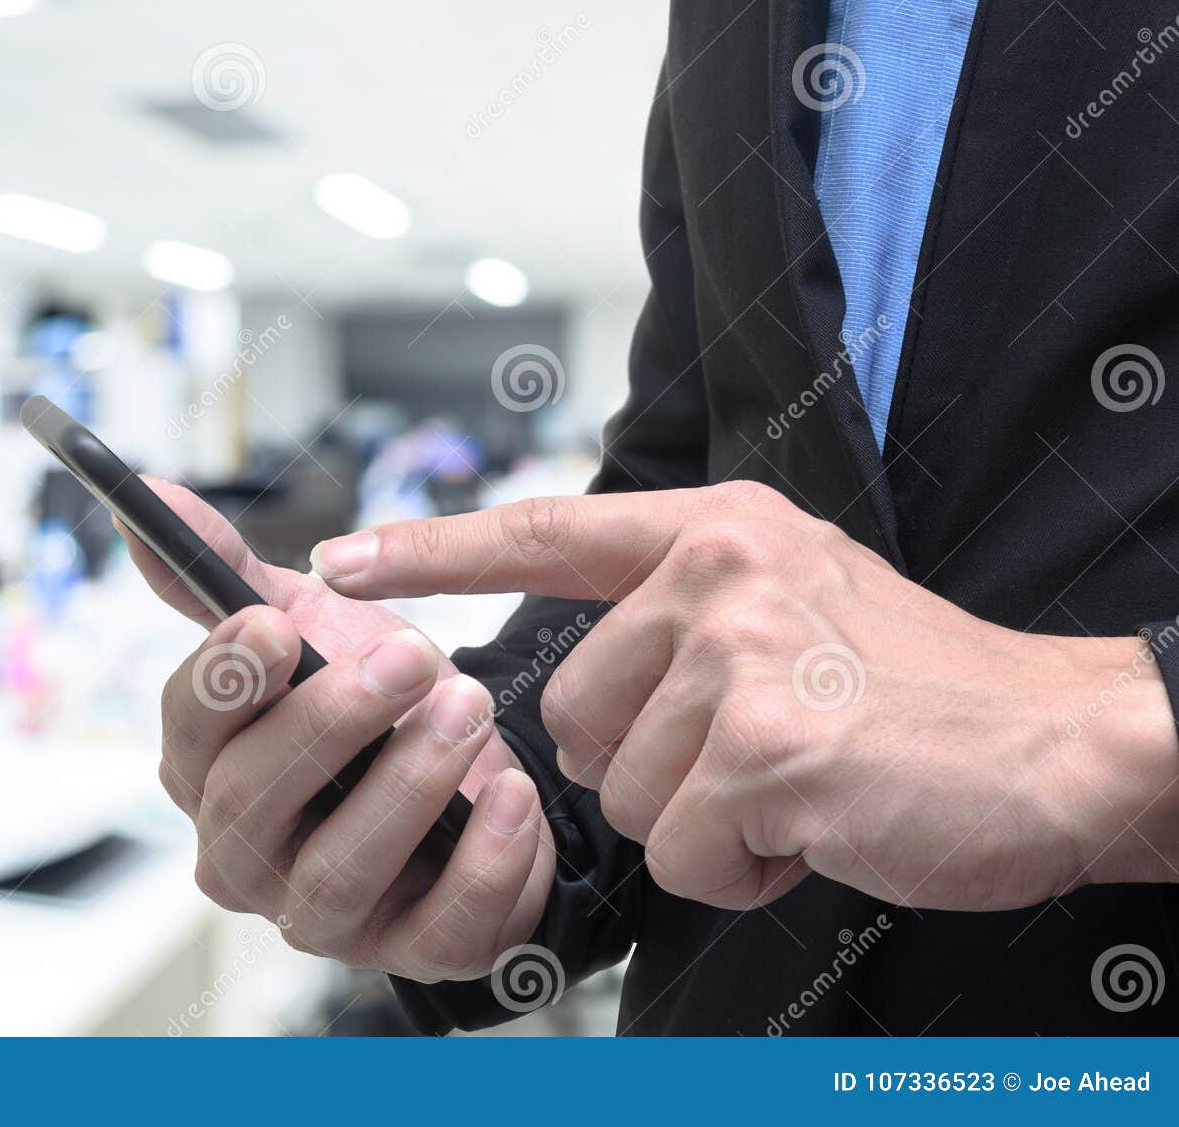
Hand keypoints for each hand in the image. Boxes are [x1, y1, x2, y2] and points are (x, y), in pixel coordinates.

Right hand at [122, 479, 554, 980]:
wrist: (467, 775)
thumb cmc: (370, 705)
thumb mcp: (304, 623)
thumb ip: (224, 568)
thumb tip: (149, 494)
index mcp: (209, 772)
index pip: (187, 734)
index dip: (225, 681)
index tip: (276, 622)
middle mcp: (247, 858)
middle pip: (254, 802)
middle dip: (332, 722)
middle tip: (408, 655)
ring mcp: (326, 917)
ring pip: (340, 869)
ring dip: (410, 783)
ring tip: (468, 709)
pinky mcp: (414, 952)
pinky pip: (440, 929)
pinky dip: (482, 863)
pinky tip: (512, 795)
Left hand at [310, 481, 1178, 911]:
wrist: (1060, 744)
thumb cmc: (917, 689)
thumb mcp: (796, 600)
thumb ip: (684, 610)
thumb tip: (584, 681)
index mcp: (716, 529)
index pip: (544, 531)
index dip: (430, 550)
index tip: (337, 559)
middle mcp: (718, 572)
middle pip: (576, 713)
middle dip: (651, 765)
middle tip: (763, 753)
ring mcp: (741, 655)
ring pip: (625, 791)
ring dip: (702, 821)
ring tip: (800, 784)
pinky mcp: (768, 748)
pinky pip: (680, 850)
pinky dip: (741, 868)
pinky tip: (816, 825)